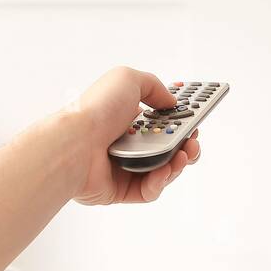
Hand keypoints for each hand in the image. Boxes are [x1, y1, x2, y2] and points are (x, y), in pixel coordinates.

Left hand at [71, 67, 201, 205]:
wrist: (75, 144)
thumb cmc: (96, 111)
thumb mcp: (127, 79)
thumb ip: (154, 86)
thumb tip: (171, 102)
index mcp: (127, 119)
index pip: (161, 122)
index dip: (181, 122)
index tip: (195, 120)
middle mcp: (126, 143)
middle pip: (167, 149)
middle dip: (186, 145)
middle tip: (193, 142)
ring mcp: (124, 168)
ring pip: (163, 171)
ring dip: (178, 164)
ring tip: (184, 155)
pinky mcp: (121, 191)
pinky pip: (149, 191)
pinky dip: (160, 182)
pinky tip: (162, 171)